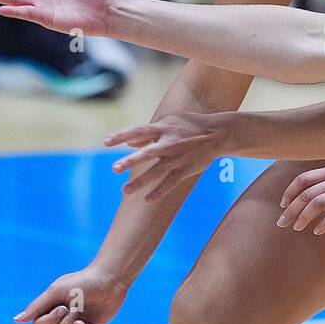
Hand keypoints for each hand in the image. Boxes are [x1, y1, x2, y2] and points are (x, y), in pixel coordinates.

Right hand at [13, 265, 129, 323]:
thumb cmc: (82, 282)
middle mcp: (60, 320)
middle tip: (76, 311)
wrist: (110, 281)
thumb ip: (37, 307)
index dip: (50, 322)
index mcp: (49, 310)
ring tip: (82, 323)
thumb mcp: (56, 291)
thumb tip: (16, 321)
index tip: (63, 307)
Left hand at [104, 113, 226, 201]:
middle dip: (131, 161)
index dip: (122, 136)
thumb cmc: (190, 126)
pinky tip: (147, 200)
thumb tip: (129, 143)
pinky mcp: (186, 170)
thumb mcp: (170, 123)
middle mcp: (169, 143)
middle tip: (114, 168)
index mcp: (163, 128)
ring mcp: (177, 158)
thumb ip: (148, 134)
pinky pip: (170, 183)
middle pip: (147, 153)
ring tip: (124, 190)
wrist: (218, 133)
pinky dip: (159, 191)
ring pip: (156, 172)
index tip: (106, 142)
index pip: (138, 131)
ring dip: (140, 182)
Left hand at [277, 163, 324, 234]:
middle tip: (282, 223)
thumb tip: (314, 196)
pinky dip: (324, 224)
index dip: (289, 192)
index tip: (283, 205)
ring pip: (317, 203)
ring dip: (303, 217)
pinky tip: (318, 231)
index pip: (304, 179)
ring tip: (297, 228)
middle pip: (307, 193)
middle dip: (291, 209)